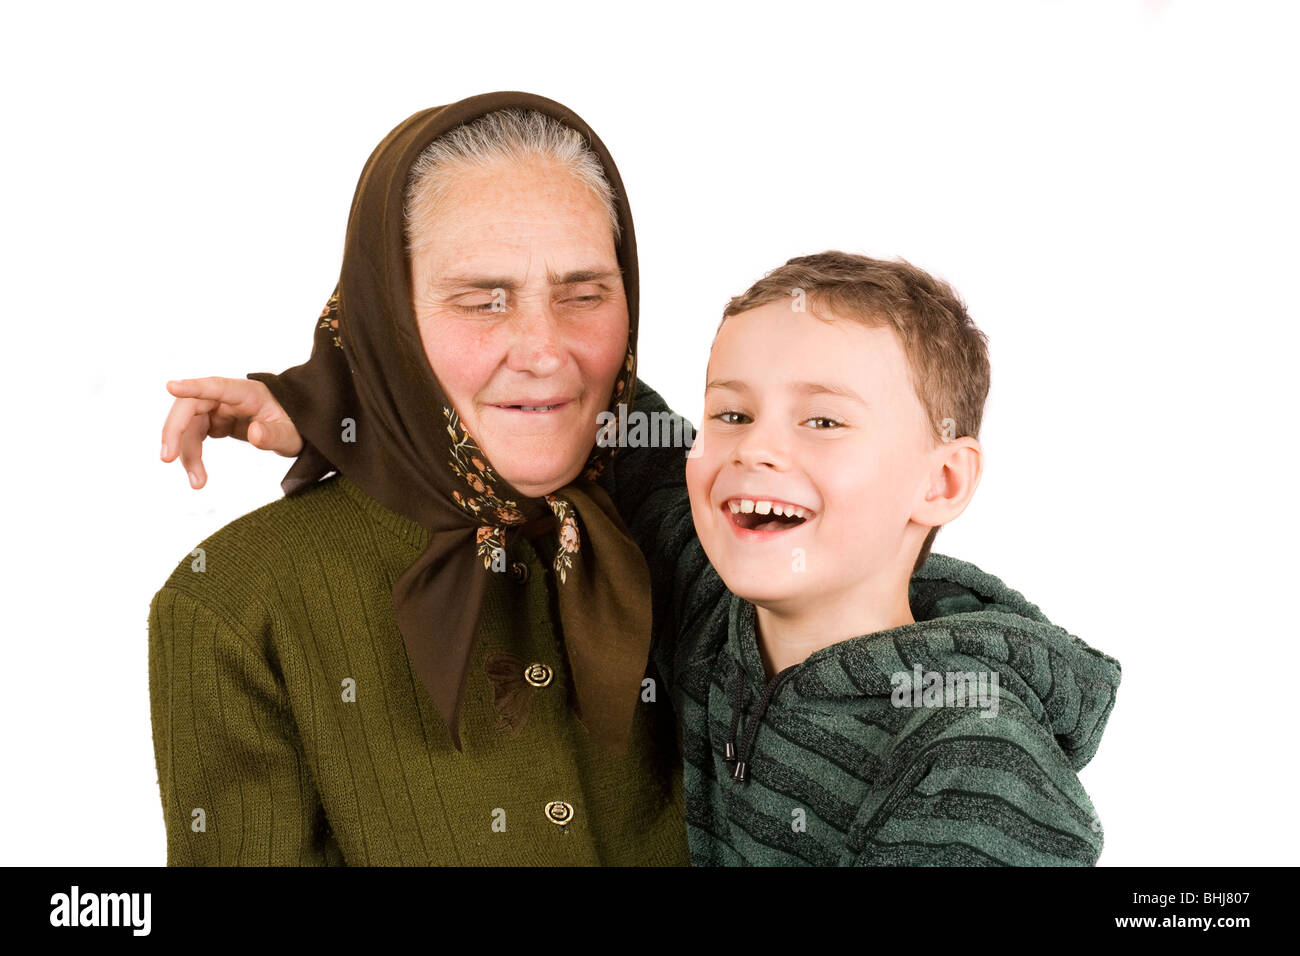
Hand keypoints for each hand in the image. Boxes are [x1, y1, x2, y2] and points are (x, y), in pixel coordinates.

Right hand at [160, 377, 302, 487]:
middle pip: (191, 407)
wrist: (297, 429)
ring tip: (197, 483)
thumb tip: (255, 433)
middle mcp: (228, 397)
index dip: (193, 386)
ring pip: (189, 425)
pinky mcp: (215, 421)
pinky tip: (197, 474)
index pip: (216, 386)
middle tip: (168, 458)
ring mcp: (219, 408)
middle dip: (176, 431)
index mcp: (247, 392)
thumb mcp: (291, 435)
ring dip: (186, 453)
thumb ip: (274, 434)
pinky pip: (194, 435)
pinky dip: (192, 455)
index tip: (170, 386)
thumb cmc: (296, 427)